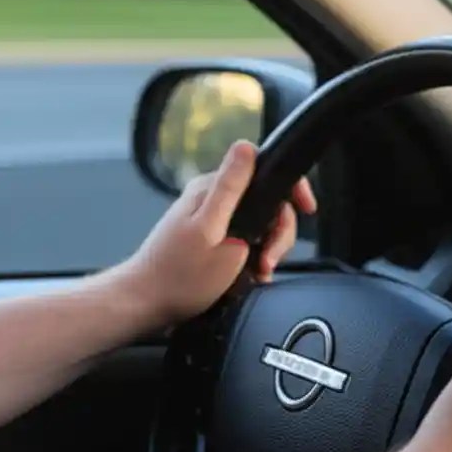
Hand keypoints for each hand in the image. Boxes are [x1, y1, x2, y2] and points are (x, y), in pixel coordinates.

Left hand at [115, 140, 315, 325]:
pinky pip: (246, 242)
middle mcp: (212, 199)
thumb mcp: (212, 230)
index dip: (291, 189)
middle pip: (267, 203)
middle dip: (278, 233)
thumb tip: (245, 146)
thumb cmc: (176, 276)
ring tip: (256, 272)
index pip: (264, 171)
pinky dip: (253, 260)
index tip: (306, 209)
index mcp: (212, 189)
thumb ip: (232, 188)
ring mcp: (211, 220)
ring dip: (267, 251)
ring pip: (260, 225)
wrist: (144, 305)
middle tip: (268, 260)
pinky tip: (247, 276)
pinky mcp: (211, 239)